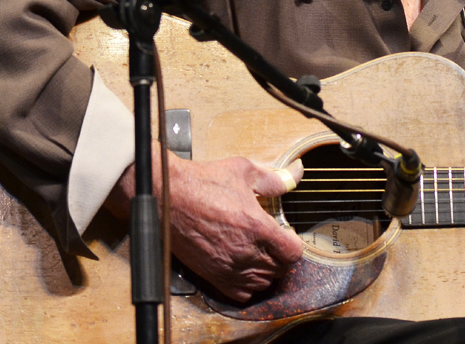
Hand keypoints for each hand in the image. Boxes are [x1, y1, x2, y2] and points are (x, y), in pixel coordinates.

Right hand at [107, 152, 303, 302]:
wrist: (167, 195)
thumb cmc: (203, 182)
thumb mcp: (244, 171)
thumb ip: (275, 178)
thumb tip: (297, 173)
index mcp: (256, 227)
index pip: (293, 253)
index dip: (294, 244)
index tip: (287, 234)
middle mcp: (244, 252)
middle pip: (280, 269)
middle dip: (282, 255)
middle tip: (274, 241)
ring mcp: (228, 266)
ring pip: (263, 283)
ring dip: (267, 270)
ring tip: (260, 252)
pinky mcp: (212, 275)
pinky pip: (242, 293)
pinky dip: (248, 284)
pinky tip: (245, 267)